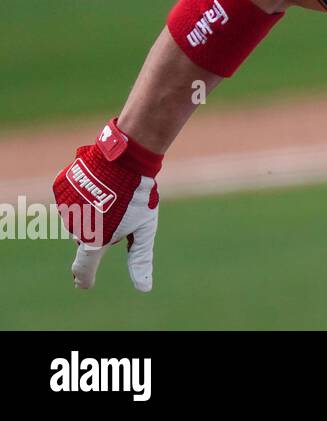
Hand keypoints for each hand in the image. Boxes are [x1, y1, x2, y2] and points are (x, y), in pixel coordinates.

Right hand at [51, 119, 162, 291]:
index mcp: (95, 240)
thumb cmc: (140, 197)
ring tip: (111, 196)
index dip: (84, 277)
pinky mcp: (61, 191)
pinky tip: (98, 185)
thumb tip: (144, 288)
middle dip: (101, 231)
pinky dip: (84, 197)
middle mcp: (75, 228)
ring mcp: (65, 208)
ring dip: (93, 214)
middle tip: (119, 211)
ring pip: (79, 220)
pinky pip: (72, 201)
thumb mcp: (145, 229)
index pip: (84, 267)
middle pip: (86, 239)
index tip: (83, 284)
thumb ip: (140, 259)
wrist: (125, 159)